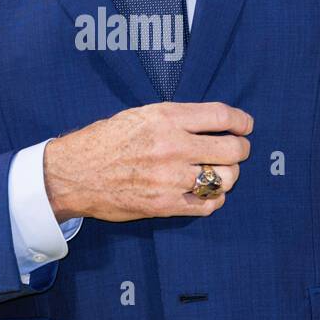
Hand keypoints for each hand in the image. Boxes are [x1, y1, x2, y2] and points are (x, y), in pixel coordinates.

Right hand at [43, 101, 253, 222]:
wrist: (74, 173)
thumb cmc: (105, 140)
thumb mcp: (140, 114)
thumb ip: (176, 118)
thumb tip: (213, 123)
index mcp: (166, 118)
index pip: (222, 117)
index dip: (241, 122)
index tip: (245, 126)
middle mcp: (172, 147)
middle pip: (232, 150)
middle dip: (240, 150)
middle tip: (236, 151)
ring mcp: (170, 178)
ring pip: (225, 179)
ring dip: (227, 176)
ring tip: (219, 173)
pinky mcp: (165, 205)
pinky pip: (208, 205)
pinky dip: (214, 199)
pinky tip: (207, 193)